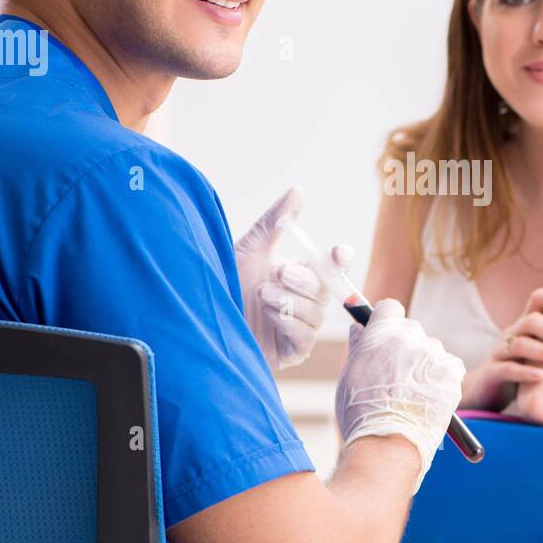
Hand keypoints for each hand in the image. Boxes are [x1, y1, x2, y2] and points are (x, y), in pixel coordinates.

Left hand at [234, 185, 353, 370]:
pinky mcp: (292, 351)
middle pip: (325, 290)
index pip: (333, 268)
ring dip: (288, 301)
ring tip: (261, 295)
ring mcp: (300, 327)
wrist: (201, 315)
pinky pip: (304, 336)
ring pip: (316, 314)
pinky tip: (267, 315)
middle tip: (277, 273)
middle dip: (304, 280)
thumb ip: (276, 221)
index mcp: (300, 275)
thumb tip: (298, 190)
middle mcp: (304, 301)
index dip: (341, 260)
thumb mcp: (250, 248)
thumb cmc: (225, 281)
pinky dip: (287, 323)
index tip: (338, 254)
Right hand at [335, 298, 465, 494]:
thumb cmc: (362, 413)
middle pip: (410, 329)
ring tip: (411, 394)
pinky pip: (448, 366)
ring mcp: (433, 354)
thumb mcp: (349, 375)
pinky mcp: (452, 372)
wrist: (388, 443)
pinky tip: (427, 397)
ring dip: (423, 364)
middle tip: (394, 374)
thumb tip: (359, 328)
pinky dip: (440, 378)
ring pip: (430, 350)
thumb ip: (358, 347)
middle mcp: (410, 337)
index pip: (389, 307)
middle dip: (404, 345)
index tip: (382, 335)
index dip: (385, 320)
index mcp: (381, 333)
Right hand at [462, 288, 542, 409]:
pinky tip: (542, 376)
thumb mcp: (538, 350)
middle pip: (530, 322)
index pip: (536, 300)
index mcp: (524, 325)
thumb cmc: (522, 367)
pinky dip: (525, 372)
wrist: (486, 389)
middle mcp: (511, 334)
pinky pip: (506, 369)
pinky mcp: (491, 372)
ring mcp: (499, 352)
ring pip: (519, 344)